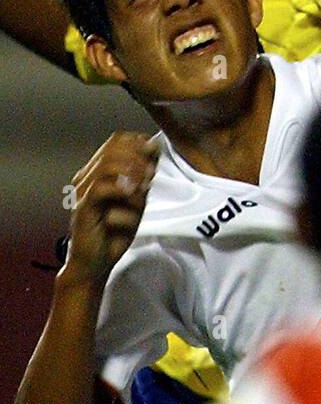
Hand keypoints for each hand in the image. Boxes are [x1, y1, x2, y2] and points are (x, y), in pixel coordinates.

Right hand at [63, 133, 158, 285]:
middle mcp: (87, 177)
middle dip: (138, 157)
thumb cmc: (116, 230)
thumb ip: (144, 173)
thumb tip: (154, 145)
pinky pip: (100, 188)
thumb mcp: (137, 197)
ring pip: (107, 165)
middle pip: (112, 148)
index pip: (116, 140)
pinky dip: (121, 189)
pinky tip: (133, 195)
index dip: (138, 142)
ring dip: (132, 172)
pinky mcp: (82, 209)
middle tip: (151, 174)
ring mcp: (82, 192)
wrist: (96, 263)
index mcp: (97, 171)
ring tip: (144, 185)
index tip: (154, 155)